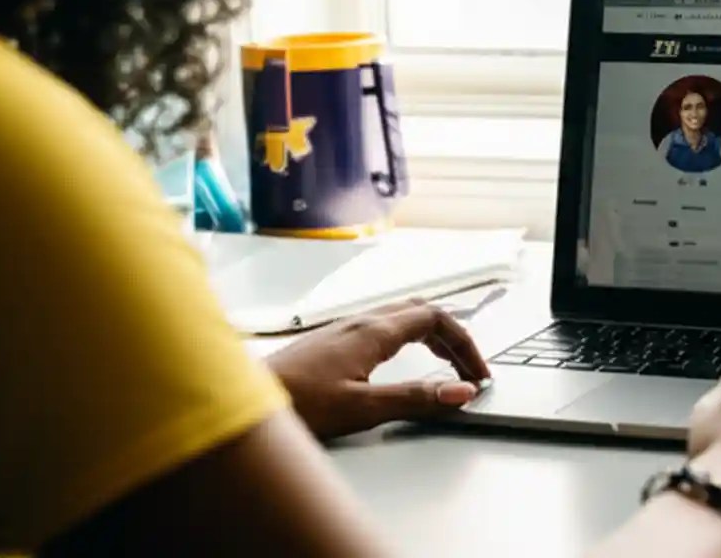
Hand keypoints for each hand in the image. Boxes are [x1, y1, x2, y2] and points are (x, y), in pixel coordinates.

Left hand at [266, 299, 490, 440]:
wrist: (242, 401)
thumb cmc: (294, 403)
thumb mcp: (363, 407)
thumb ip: (415, 398)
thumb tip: (460, 391)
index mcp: (373, 331)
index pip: (436, 319)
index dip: (465, 344)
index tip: (478, 374)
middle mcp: (361, 322)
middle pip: (422, 312)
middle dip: (454, 337)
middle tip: (469, 369)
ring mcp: (344, 329)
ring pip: (402, 317)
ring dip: (432, 336)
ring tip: (447, 364)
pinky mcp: (332, 341)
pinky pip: (384, 327)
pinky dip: (410, 340)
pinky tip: (403, 361)